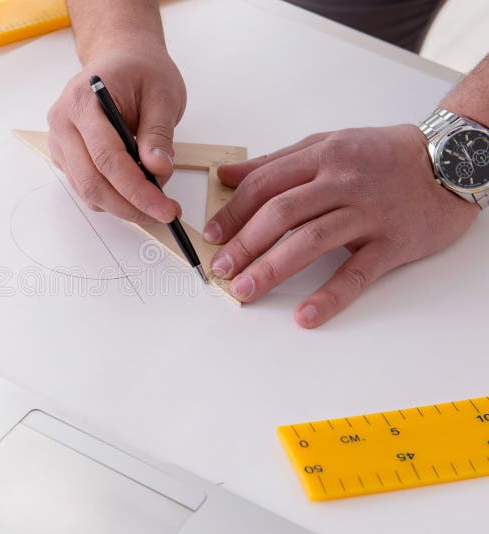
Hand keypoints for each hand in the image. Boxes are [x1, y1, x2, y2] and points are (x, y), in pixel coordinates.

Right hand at [47, 46, 186, 222]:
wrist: (119, 58)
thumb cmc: (140, 71)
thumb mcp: (163, 94)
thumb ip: (159, 134)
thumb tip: (158, 169)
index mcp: (83, 101)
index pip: (107, 157)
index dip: (136, 189)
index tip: (164, 207)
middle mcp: (63, 123)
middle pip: (92, 181)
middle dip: (130, 206)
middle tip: (163, 214)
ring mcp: (60, 141)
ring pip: (87, 190)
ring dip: (121, 206)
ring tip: (154, 203)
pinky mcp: (65, 156)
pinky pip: (85, 187)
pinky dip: (112, 198)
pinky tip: (135, 194)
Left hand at [203, 124, 478, 327]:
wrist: (451, 160)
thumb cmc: (382, 155)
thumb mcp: (327, 145)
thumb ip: (276, 162)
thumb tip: (227, 175)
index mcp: (321, 157)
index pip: (265, 184)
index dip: (233, 211)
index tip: (212, 235)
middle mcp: (341, 182)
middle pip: (282, 213)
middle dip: (244, 243)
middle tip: (221, 268)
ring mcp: (368, 213)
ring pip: (311, 241)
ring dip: (272, 268)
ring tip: (244, 290)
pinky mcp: (393, 243)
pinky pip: (357, 272)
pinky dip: (330, 296)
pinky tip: (306, 316)